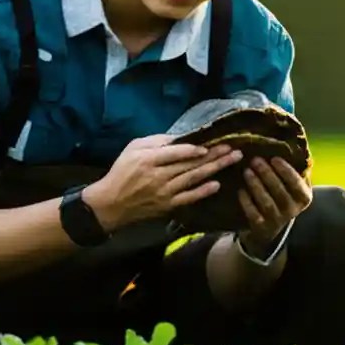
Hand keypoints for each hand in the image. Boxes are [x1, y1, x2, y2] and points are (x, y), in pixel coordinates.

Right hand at [83, 134, 242, 231]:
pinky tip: (217, 185)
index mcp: (148, 160)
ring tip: (232, 160)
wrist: (111, 203)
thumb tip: (177, 138)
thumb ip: (154, 142)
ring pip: (193, 179)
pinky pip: (189, 198)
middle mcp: (158, 176)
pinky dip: (203, 191)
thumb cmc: (121, 171)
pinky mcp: (167, 205)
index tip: (210, 145)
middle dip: (213, 155)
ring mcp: (164, 192)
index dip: (193, 150)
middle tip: (233, 149)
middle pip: (190, 164)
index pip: (175, 153)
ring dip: (214, 169)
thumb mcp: (132, 148)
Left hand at [235, 157, 311, 255]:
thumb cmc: (282, 196)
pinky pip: (253, 213)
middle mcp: (292, 210)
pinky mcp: (261, 227)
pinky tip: (240, 189)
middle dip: (267, 174)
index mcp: (303, 197)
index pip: (297, 184)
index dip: (286, 171)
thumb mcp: (293, 185)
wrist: (270, 227)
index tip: (274, 158)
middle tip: (255, 160)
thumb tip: (293, 146)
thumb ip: (295, 169)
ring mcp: (277, 220)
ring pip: (266, 202)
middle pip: (280, 191)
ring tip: (247, 171)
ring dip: (256, 185)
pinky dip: (246, 201)